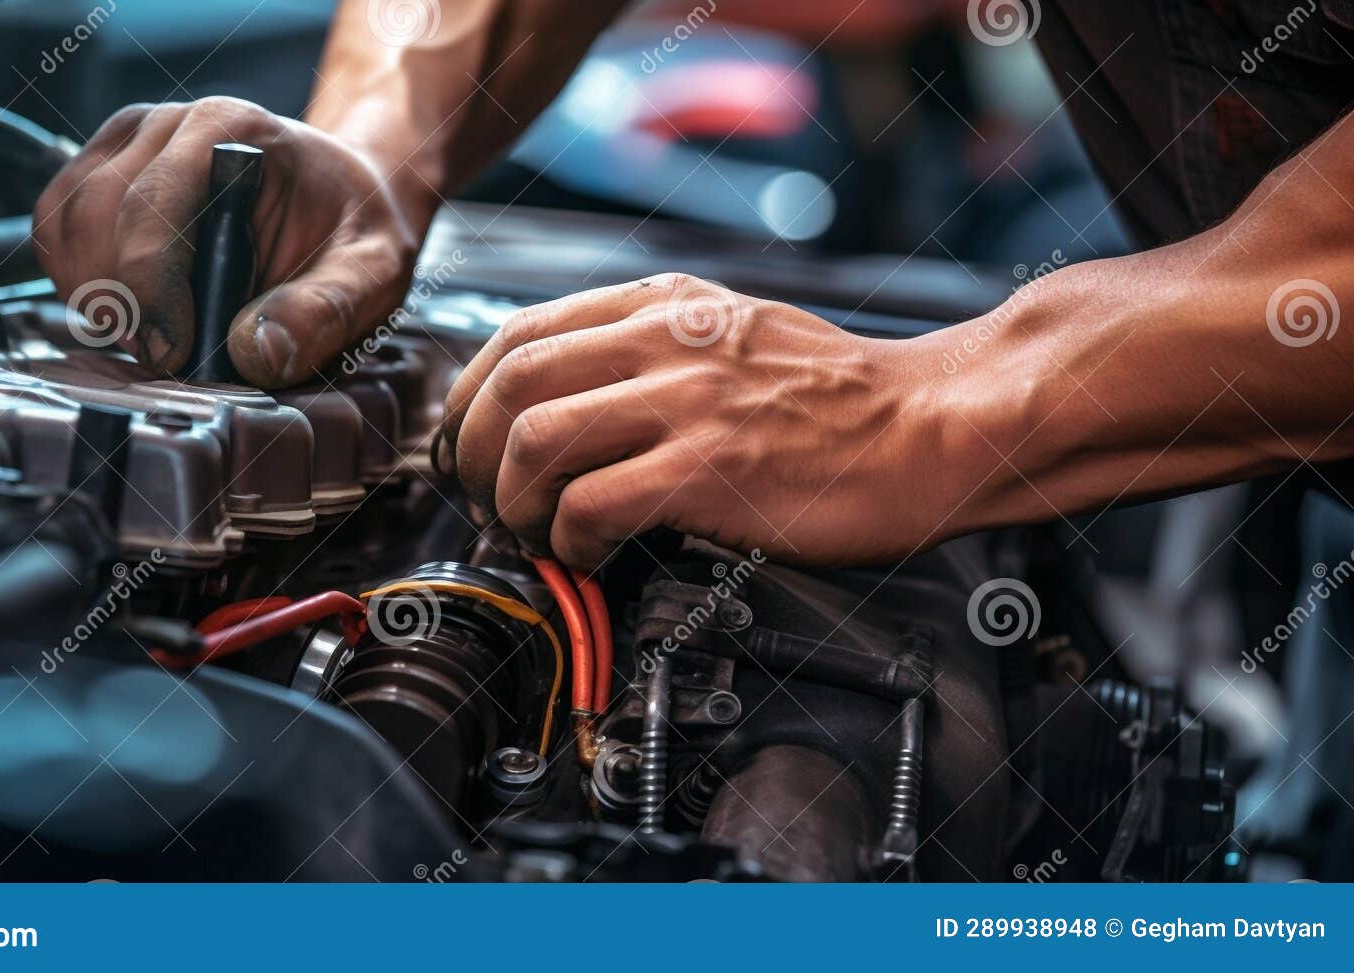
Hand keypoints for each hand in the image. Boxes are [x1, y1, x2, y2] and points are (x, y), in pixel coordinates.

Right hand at [32, 97, 425, 386]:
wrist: (344, 198)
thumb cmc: (353, 229)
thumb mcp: (372, 272)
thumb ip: (324, 310)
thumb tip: (254, 352)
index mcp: (231, 130)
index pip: (153, 203)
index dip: (151, 286)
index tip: (174, 351)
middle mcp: (166, 125)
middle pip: (97, 217)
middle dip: (124, 301)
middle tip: (169, 357)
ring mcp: (126, 146)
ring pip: (66, 225)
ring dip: (96, 297)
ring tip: (155, 336)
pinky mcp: (102, 175)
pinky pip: (57, 232)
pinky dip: (79, 284)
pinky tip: (132, 312)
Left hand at [441, 274, 957, 571]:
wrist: (929, 428)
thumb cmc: (839, 395)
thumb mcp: (732, 331)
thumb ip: (649, 346)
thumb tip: (568, 395)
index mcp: (662, 305)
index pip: (520, 333)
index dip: (470, 396)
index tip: (464, 441)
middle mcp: (664, 342)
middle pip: (511, 385)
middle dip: (474, 454)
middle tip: (484, 499)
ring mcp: (687, 405)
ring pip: (536, 442)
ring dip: (513, 501)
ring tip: (532, 532)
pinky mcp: (710, 471)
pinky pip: (591, 505)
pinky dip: (567, 539)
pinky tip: (586, 553)